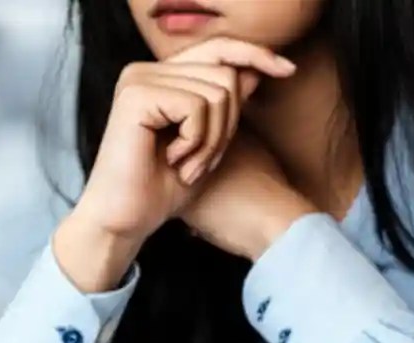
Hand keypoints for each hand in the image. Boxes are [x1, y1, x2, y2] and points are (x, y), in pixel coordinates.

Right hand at [53, 38, 296, 291]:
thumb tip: (255, 70)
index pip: (219, 49)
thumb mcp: (204, 141)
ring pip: (216, 92)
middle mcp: (145, 71)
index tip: (288, 71)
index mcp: (159, 76)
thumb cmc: (161, 189)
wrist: (125, 222)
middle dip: (226, 126)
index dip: (256, 55)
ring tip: (187, 167)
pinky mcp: (136, 96)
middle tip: (200, 163)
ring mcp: (138, 80)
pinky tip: (174, 162)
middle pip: (226, 74)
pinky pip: (196, 106)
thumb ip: (224, 104)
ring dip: (211, 140)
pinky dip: (196, 141)